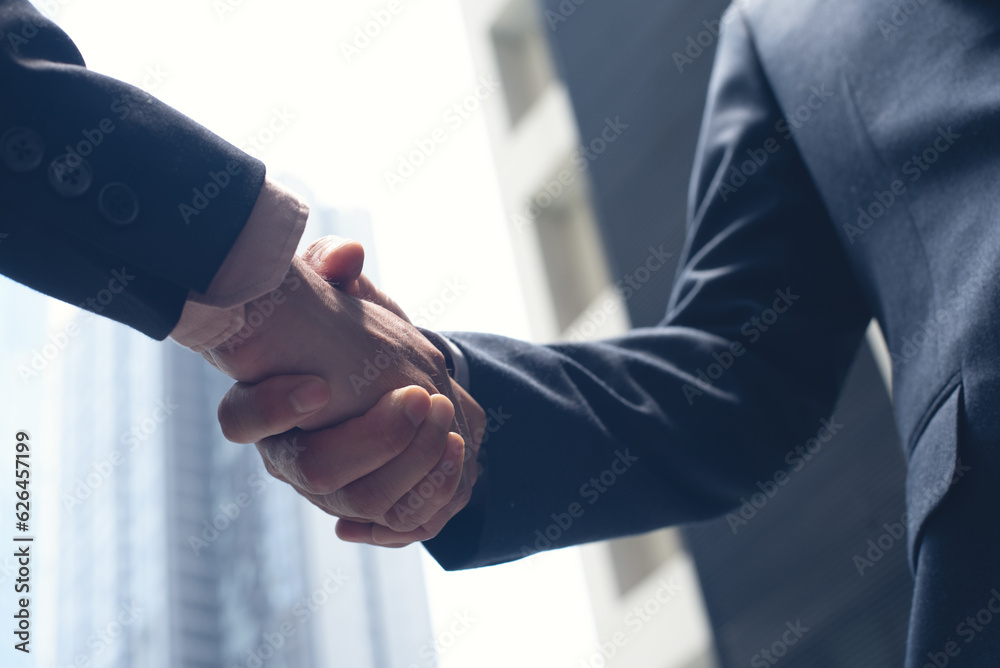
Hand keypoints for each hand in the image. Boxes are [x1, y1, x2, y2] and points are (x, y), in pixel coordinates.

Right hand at [213, 236, 484, 541]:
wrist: (386, 377)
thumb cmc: (346, 330)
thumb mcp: (335, 290)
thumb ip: (331, 266)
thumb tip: (344, 256)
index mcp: (264, 404)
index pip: (240, 422)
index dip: (272, 410)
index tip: (320, 386)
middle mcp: (289, 455)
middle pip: (315, 473)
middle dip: (375, 437)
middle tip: (420, 395)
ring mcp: (331, 489)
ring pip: (363, 502)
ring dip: (413, 463)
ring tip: (446, 415)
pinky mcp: (373, 506)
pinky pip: (399, 523)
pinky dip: (431, 495)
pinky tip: (456, 453)